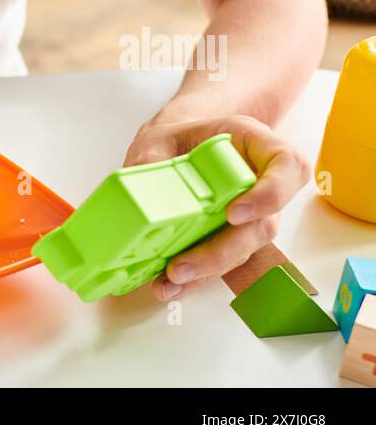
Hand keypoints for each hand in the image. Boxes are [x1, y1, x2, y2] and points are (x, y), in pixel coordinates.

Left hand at [124, 115, 309, 299]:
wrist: (175, 147)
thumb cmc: (176, 139)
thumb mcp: (159, 138)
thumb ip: (151, 161)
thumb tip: (137, 196)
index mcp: (254, 144)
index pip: (287, 165)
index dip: (270, 194)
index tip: (234, 213)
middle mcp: (261, 182)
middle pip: (264, 222)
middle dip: (224, 250)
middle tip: (183, 265)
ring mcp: (251, 214)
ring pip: (244, 249)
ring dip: (207, 270)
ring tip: (168, 280)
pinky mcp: (232, 237)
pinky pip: (222, 261)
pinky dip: (196, 277)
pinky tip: (169, 286)